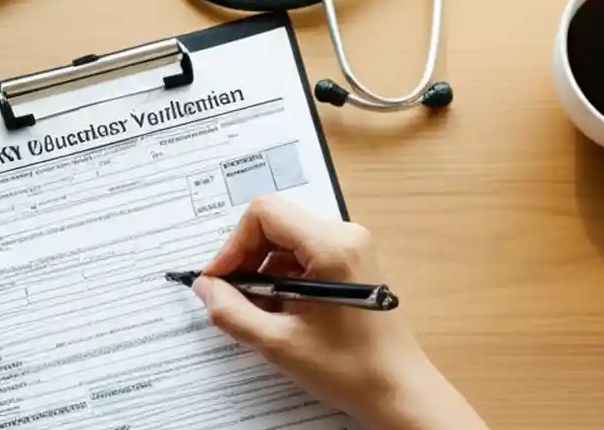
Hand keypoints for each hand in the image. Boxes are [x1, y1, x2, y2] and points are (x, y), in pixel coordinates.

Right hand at [193, 196, 487, 429]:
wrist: (398, 391)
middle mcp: (345, 235)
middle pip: (274, 224)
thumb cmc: (350, 370)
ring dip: (263, 270)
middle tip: (233, 297)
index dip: (233, 244)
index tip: (220, 280)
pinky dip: (282, 277)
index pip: (264, 213)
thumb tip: (205, 287)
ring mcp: (351, 247)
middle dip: (246, 259)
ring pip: (286, 240)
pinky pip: (303, 254)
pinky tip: (280, 310)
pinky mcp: (352, 261)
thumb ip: (232, 312)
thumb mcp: (279, 344)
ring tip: (259, 310)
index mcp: (332, 246)